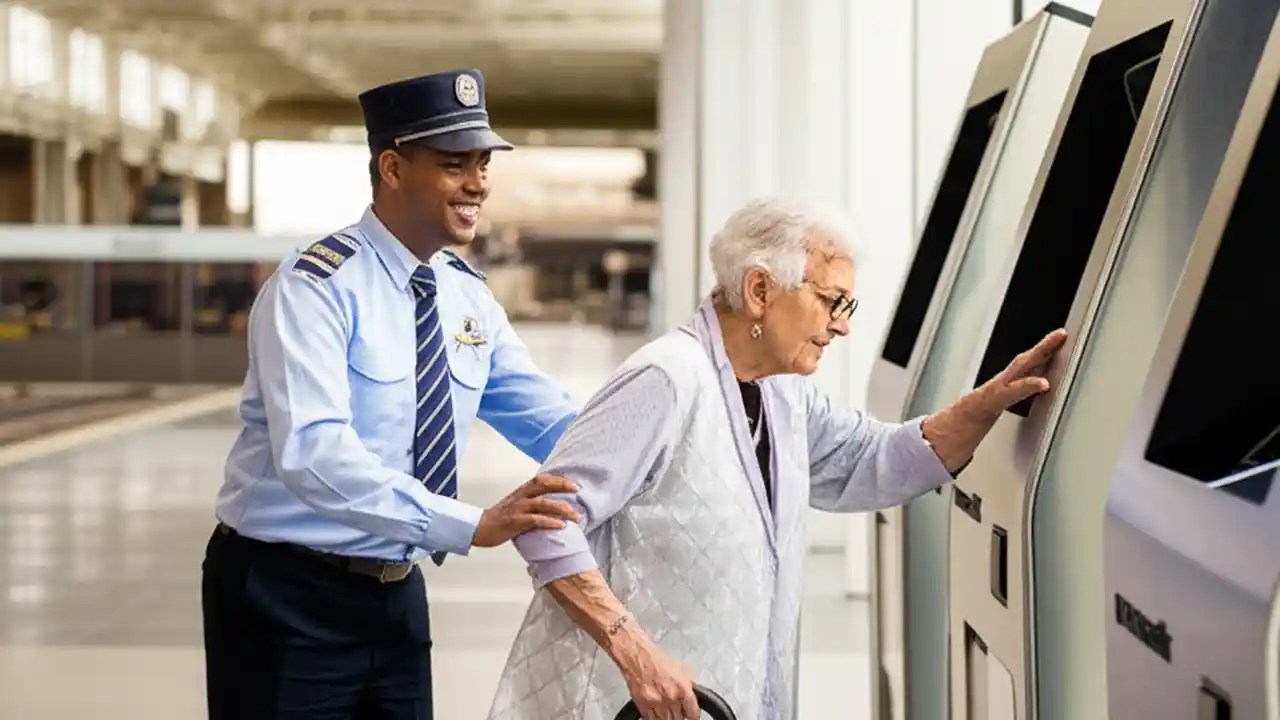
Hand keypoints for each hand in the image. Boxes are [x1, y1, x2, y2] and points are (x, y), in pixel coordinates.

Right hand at [471, 474, 581, 547]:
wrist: (479, 528)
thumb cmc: (499, 519)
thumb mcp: (516, 505)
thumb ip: (531, 503)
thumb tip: (551, 505)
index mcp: (521, 492)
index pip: (542, 479)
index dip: (558, 480)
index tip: (573, 485)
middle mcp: (521, 497)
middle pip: (543, 485)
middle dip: (562, 486)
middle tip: (577, 491)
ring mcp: (518, 509)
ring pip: (543, 504)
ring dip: (562, 509)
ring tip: (575, 516)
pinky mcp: (515, 522)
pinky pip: (535, 520)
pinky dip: (550, 522)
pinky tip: (561, 525)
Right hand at [617, 638, 699, 719]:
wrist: (638, 657)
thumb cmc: (657, 660)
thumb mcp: (681, 669)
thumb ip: (690, 685)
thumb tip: (695, 694)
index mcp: (683, 689)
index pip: (693, 713)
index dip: (693, 716)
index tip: (692, 716)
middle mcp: (671, 698)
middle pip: (679, 719)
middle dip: (680, 716)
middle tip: (679, 713)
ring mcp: (657, 704)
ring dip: (668, 718)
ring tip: (668, 712)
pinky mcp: (643, 707)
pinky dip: (655, 718)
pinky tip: (657, 713)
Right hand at [923, 328, 1067, 471]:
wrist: (948, 433)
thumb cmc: (972, 423)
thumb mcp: (997, 409)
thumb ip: (1015, 401)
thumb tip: (1034, 400)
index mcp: (1002, 386)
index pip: (1025, 365)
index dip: (1043, 351)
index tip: (1059, 339)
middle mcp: (999, 384)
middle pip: (1024, 361)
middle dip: (1044, 347)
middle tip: (1062, 334)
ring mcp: (995, 391)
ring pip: (1019, 369)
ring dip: (1038, 356)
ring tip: (1056, 345)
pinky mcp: (991, 401)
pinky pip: (1012, 391)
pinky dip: (1027, 385)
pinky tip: (1043, 383)